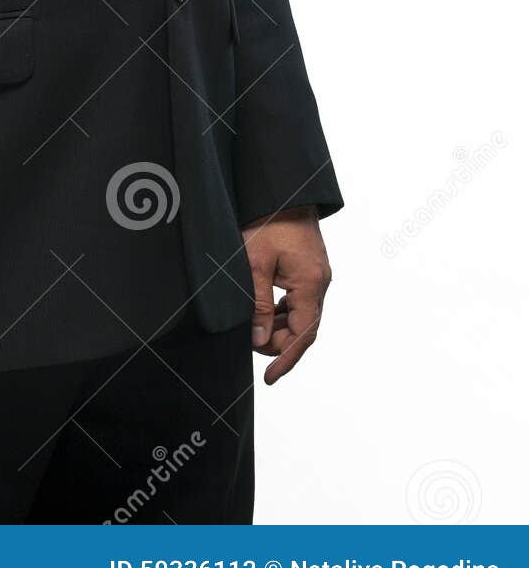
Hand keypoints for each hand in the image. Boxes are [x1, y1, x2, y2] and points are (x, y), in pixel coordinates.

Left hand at [242, 204, 331, 385]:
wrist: (283, 189)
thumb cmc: (268, 220)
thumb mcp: (255, 261)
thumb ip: (257, 303)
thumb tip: (257, 340)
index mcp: (310, 283)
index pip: (303, 335)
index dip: (286, 359)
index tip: (269, 378)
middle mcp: (320, 283)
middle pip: (302, 328)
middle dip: (276, 341)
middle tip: (248, 340)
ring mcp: (317, 276)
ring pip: (300, 316)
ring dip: (278, 327)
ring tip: (250, 326)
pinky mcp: (310, 269)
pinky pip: (299, 301)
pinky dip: (281, 311)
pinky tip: (262, 309)